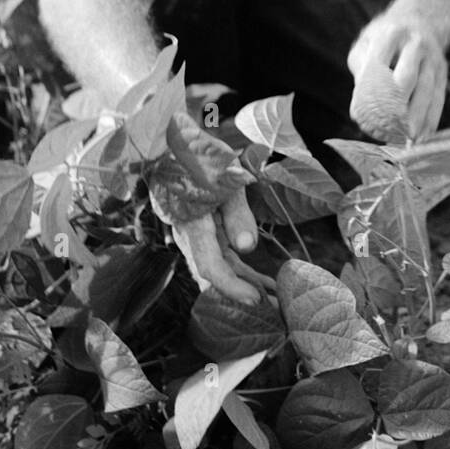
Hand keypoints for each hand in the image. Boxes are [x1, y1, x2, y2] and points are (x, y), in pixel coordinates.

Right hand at [148, 114, 267, 304]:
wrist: (174, 139)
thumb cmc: (200, 154)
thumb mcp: (225, 178)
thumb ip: (236, 213)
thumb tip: (247, 248)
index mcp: (192, 223)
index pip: (210, 266)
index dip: (232, 287)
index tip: (256, 300)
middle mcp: (190, 234)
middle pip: (216, 273)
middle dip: (243, 293)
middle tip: (274, 309)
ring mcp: (195, 233)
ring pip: (220, 266)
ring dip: (246, 283)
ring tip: (275, 299)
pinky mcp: (203, 229)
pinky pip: (221, 254)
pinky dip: (241, 268)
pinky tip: (262, 280)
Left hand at [348, 10, 446, 141]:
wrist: (417, 20)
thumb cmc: (382, 40)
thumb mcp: (365, 46)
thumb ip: (361, 73)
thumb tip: (359, 112)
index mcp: (390, 34)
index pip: (378, 66)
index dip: (369, 93)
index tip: (360, 116)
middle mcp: (415, 43)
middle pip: (408, 78)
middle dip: (399, 106)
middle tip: (390, 130)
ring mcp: (432, 57)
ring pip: (427, 90)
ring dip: (418, 116)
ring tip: (410, 138)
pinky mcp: (442, 70)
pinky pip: (439, 97)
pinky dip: (432, 118)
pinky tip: (425, 135)